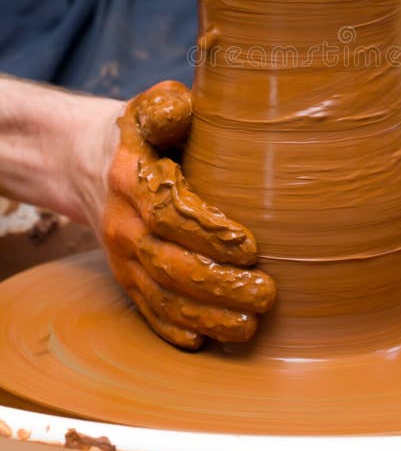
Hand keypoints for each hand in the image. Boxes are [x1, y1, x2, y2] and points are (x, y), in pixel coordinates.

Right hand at [103, 80, 275, 349]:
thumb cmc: (137, 135)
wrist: (83, 163)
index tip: (250, 245)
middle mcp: (123, 225)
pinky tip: (206, 343)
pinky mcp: (125, 278)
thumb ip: (166, 106)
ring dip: (208, 317)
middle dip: (221, 285)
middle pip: (171, 265)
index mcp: (132, 180)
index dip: (209, 233)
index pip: (170, 213)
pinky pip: (148, 311)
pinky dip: (175, 330)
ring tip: (250, 326)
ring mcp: (123, 258)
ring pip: (164, 297)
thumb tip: (183, 107)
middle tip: (267, 293)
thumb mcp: (148, 109)